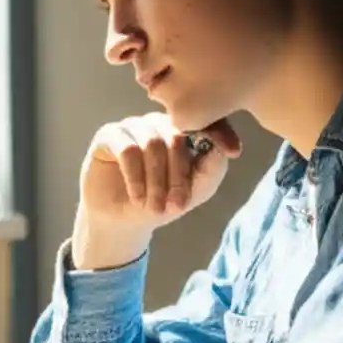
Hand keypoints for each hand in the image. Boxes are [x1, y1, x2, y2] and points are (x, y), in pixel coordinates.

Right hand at [72, 114, 240, 269]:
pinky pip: (127, 149)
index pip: (202, 121)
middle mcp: (157, 123)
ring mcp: (132, 126)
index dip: (219, 132)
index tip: (234, 151)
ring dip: (156, 181)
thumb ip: (212, 170)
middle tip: (178, 206)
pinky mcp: (109, 136)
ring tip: (154, 208)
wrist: (123, 220)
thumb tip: (224, 149)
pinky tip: (138, 198)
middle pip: (176, 136)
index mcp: (181, 131)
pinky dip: (135, 177)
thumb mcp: (193, 192)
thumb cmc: (160, 202)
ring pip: (151, 143)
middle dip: (179, 175)